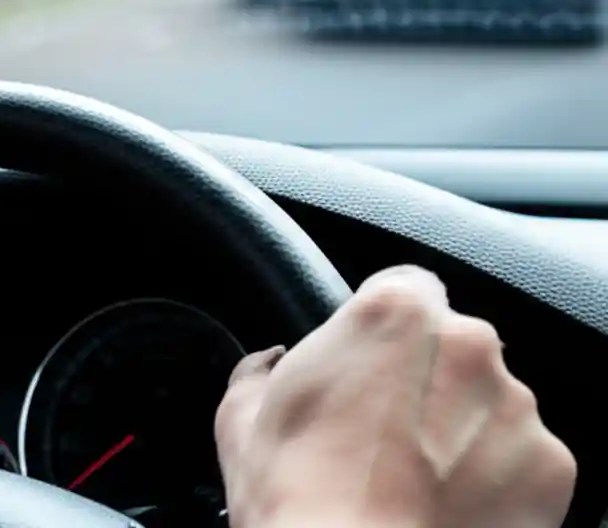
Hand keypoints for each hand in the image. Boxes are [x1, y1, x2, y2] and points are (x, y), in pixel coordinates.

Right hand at [215, 265, 575, 527]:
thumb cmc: (295, 496)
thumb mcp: (240, 416)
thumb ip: (260, 370)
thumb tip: (268, 365)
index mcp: (392, 313)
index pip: (402, 288)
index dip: (380, 330)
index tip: (365, 366)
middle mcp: (467, 345)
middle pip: (451, 343)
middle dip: (423, 377)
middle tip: (381, 430)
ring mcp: (515, 407)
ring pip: (487, 400)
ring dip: (458, 426)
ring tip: (414, 477)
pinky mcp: (550, 466)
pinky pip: (520, 457)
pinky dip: (494, 476)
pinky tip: (446, 504)